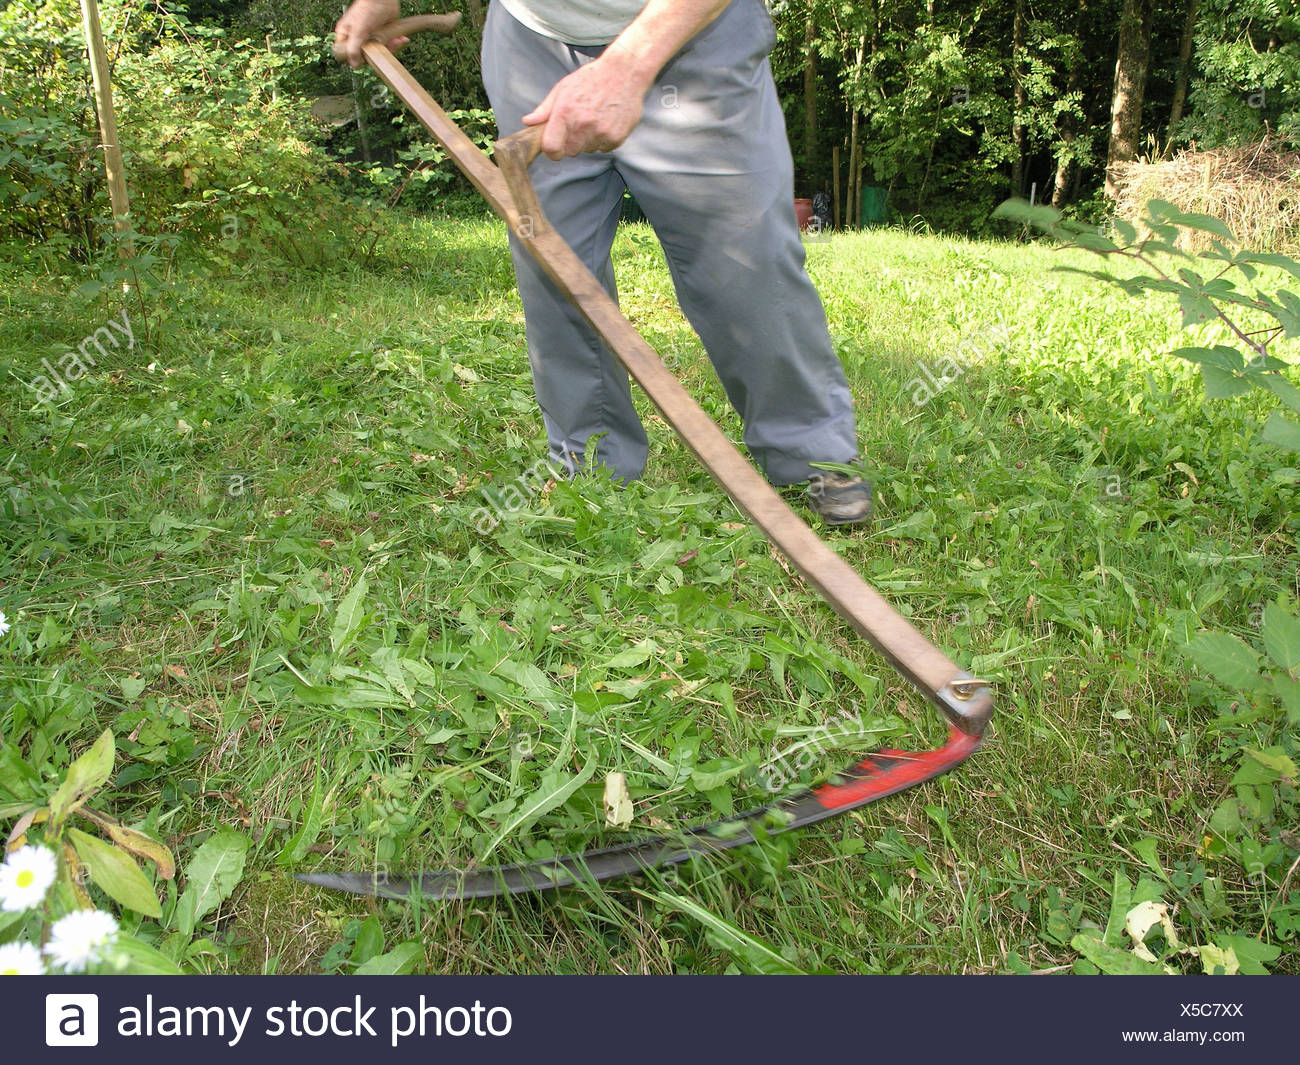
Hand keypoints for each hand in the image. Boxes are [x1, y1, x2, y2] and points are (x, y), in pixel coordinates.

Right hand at [333, 0, 402, 68]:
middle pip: (367, 55)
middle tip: (386, 47)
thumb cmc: (367, 10)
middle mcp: (358, 37)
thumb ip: (354, 48)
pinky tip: (401, 39)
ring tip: (397, 41)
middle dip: (379, 53)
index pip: (348, 54)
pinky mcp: (382, 35)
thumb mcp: (358, 31)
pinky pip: (389, 45)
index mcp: (347, 35)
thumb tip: (354, 65)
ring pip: (379, 51)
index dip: (357, 59)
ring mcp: (371, 36)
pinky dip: (396, 43)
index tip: (367, 59)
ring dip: (391, 48)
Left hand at [523, 55, 653, 158]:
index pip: (551, 148)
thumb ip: (545, 109)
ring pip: (588, 150)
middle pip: (570, 152)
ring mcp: (600, 132)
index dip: (551, 151)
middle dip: (571, 143)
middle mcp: (582, 125)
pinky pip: (604, 148)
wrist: (624, 72)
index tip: (555, 148)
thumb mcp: (563, 88)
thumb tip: (528, 122)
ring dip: (589, 141)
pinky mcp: (616, 137)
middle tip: (579, 126)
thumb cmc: (591, 79)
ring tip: (595, 119)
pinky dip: (604, 140)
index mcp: (565, 113)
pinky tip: (606, 122)